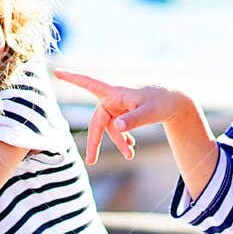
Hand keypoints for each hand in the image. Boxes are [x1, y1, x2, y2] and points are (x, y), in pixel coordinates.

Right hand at [52, 69, 184, 164]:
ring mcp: (118, 108)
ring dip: (119, 142)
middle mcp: (113, 99)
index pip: (89, 84)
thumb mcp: (149, 112)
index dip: (72, 79)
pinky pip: (117, 129)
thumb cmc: (162, 102)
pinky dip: (122, 139)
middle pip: (98, 121)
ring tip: (131, 156)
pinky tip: (130, 149)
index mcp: (115, 93)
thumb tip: (117, 127)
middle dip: (96, 141)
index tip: (56, 72)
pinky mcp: (124, 114)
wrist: (176, 102)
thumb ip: (133, 120)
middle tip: (91, 161)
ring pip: (110, 128)